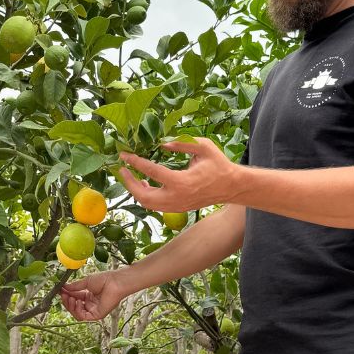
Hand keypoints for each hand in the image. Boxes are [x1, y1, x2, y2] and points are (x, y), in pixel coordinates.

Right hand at [59, 268, 129, 322]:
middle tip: (64, 294)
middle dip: (67, 301)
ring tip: (70, 298)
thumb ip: (75, 287)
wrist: (114, 282)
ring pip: (77, 314)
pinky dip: (77, 311)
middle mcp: (90, 304)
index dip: (67, 295)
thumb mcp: (86, 282)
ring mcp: (94, 310)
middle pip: (74, 307)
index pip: (74, 298)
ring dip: (71, 307)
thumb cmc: (104, 279)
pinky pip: (83, 317)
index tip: (60, 290)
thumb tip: (63, 288)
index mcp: (88, 296)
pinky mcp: (97, 315)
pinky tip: (77, 302)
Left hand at [119, 138, 237, 212]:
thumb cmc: (218, 165)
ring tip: (132, 176)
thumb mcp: (202, 147)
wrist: (231, 187)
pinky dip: (146, 196)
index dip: (135, 162)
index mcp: (181, 182)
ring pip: (147, 203)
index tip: (124, 155)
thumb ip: (180, 143)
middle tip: (122, 169)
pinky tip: (144, 184)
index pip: (151, 171)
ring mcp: (177, 206)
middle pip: (143, 195)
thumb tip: (161, 144)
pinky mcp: (178, 209)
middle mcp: (176, 197)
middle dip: (129, 182)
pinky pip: (155, 205)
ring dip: (136, 190)